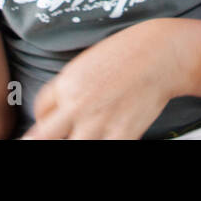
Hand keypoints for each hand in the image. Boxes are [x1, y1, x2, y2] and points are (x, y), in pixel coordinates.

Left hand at [22, 20, 181, 139]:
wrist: (161, 54)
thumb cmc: (128, 51)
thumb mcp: (88, 61)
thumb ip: (70, 85)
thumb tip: (59, 106)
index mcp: (66, 83)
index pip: (39, 110)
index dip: (42, 119)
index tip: (48, 124)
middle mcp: (76, 105)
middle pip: (42, 136)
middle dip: (41, 139)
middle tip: (50, 137)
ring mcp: (98, 123)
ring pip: (73, 146)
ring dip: (74, 141)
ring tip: (83, 135)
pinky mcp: (121, 135)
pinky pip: (102, 149)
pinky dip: (101, 144)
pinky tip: (103, 137)